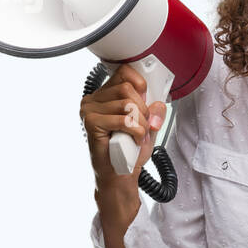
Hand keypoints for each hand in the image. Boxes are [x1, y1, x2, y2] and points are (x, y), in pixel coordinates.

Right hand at [79, 63, 167, 190]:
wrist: (120, 174)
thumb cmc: (130, 150)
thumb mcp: (148, 126)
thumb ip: (153, 111)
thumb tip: (158, 103)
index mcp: (105, 95)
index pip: (124, 73)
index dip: (140, 84)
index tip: (146, 101)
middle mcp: (94, 99)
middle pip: (127, 88)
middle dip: (143, 109)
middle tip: (143, 125)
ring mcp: (89, 110)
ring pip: (127, 104)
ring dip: (141, 123)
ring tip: (138, 135)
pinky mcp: (91, 123)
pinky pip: (123, 120)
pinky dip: (136, 131)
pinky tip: (134, 140)